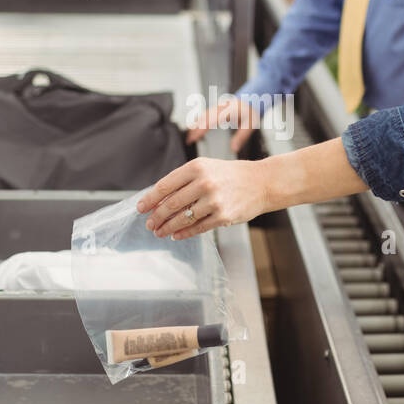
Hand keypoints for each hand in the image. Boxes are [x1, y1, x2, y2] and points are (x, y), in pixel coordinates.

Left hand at [138, 156, 268, 238]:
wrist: (262, 183)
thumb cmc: (232, 175)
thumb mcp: (207, 168)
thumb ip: (184, 180)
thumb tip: (159, 197)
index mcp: (197, 167)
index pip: (165, 185)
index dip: (150, 199)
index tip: (141, 207)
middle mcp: (205, 183)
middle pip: (171, 204)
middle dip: (156, 216)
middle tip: (149, 223)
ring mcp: (214, 201)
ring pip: (182, 218)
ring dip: (167, 227)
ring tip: (160, 231)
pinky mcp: (223, 216)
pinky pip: (197, 228)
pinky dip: (184, 233)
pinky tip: (176, 235)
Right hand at [185, 96, 259, 154]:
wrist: (253, 98)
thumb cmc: (251, 111)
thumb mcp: (249, 126)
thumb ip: (241, 137)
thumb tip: (233, 149)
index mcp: (227, 112)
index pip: (209, 122)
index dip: (199, 130)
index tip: (193, 138)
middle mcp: (220, 108)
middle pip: (203, 118)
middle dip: (194, 129)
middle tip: (188, 140)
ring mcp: (218, 106)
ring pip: (203, 115)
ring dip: (195, 124)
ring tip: (190, 134)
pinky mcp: (218, 107)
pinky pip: (206, 113)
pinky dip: (200, 119)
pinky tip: (197, 124)